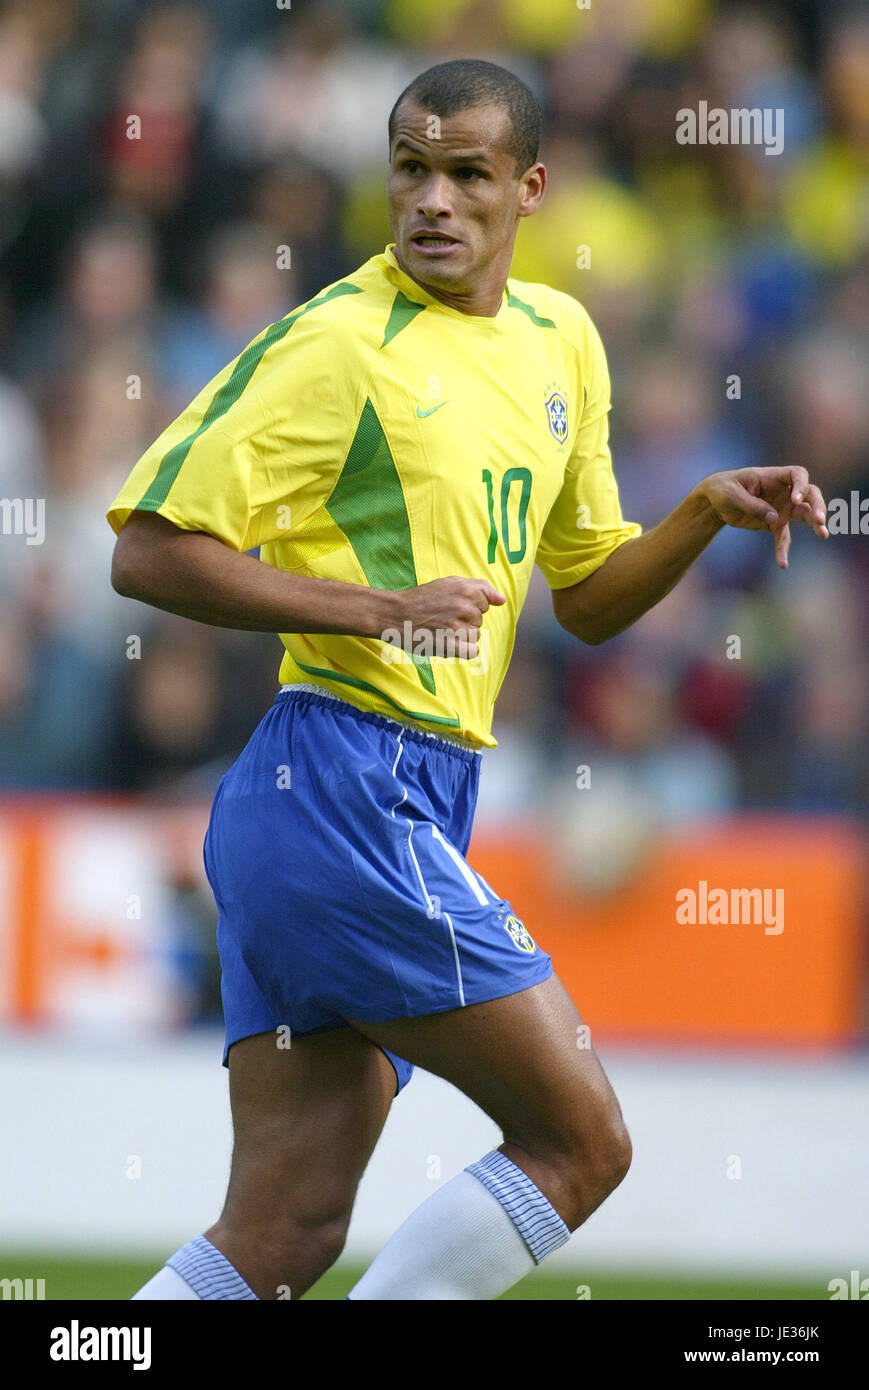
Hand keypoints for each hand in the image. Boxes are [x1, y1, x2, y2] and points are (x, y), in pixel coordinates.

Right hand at [392, 576, 505, 658]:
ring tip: (443, 630)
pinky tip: (449, 643)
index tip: (453, 605)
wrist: (395, 614)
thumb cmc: (422, 599)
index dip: (470, 604)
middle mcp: (464, 606)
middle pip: (480, 620)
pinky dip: (464, 650)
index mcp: (465, 589)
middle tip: (444, 617)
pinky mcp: (450, 645)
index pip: (486, 602)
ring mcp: (457, 627)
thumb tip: (502, 600)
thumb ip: (479, 588)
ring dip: (462, 635)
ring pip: (476, 636)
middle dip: (466, 620)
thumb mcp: (449, 583)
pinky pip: (472, 651)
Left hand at [698, 466, 827, 568]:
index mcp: (773, 477)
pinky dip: (783, 549)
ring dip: (815, 524)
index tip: (797, 499)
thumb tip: (775, 519)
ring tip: (824, 534)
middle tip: (820, 519)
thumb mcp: (732, 496)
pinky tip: (783, 564)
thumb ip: (753, 506)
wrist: (715, 501)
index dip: (801, 486)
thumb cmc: (723, 490)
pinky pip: (783, 537)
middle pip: (809, 494)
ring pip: (804, 514)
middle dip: (817, 505)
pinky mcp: (775, 523)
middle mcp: (783, 491)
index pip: (797, 474)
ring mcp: (782, 507)